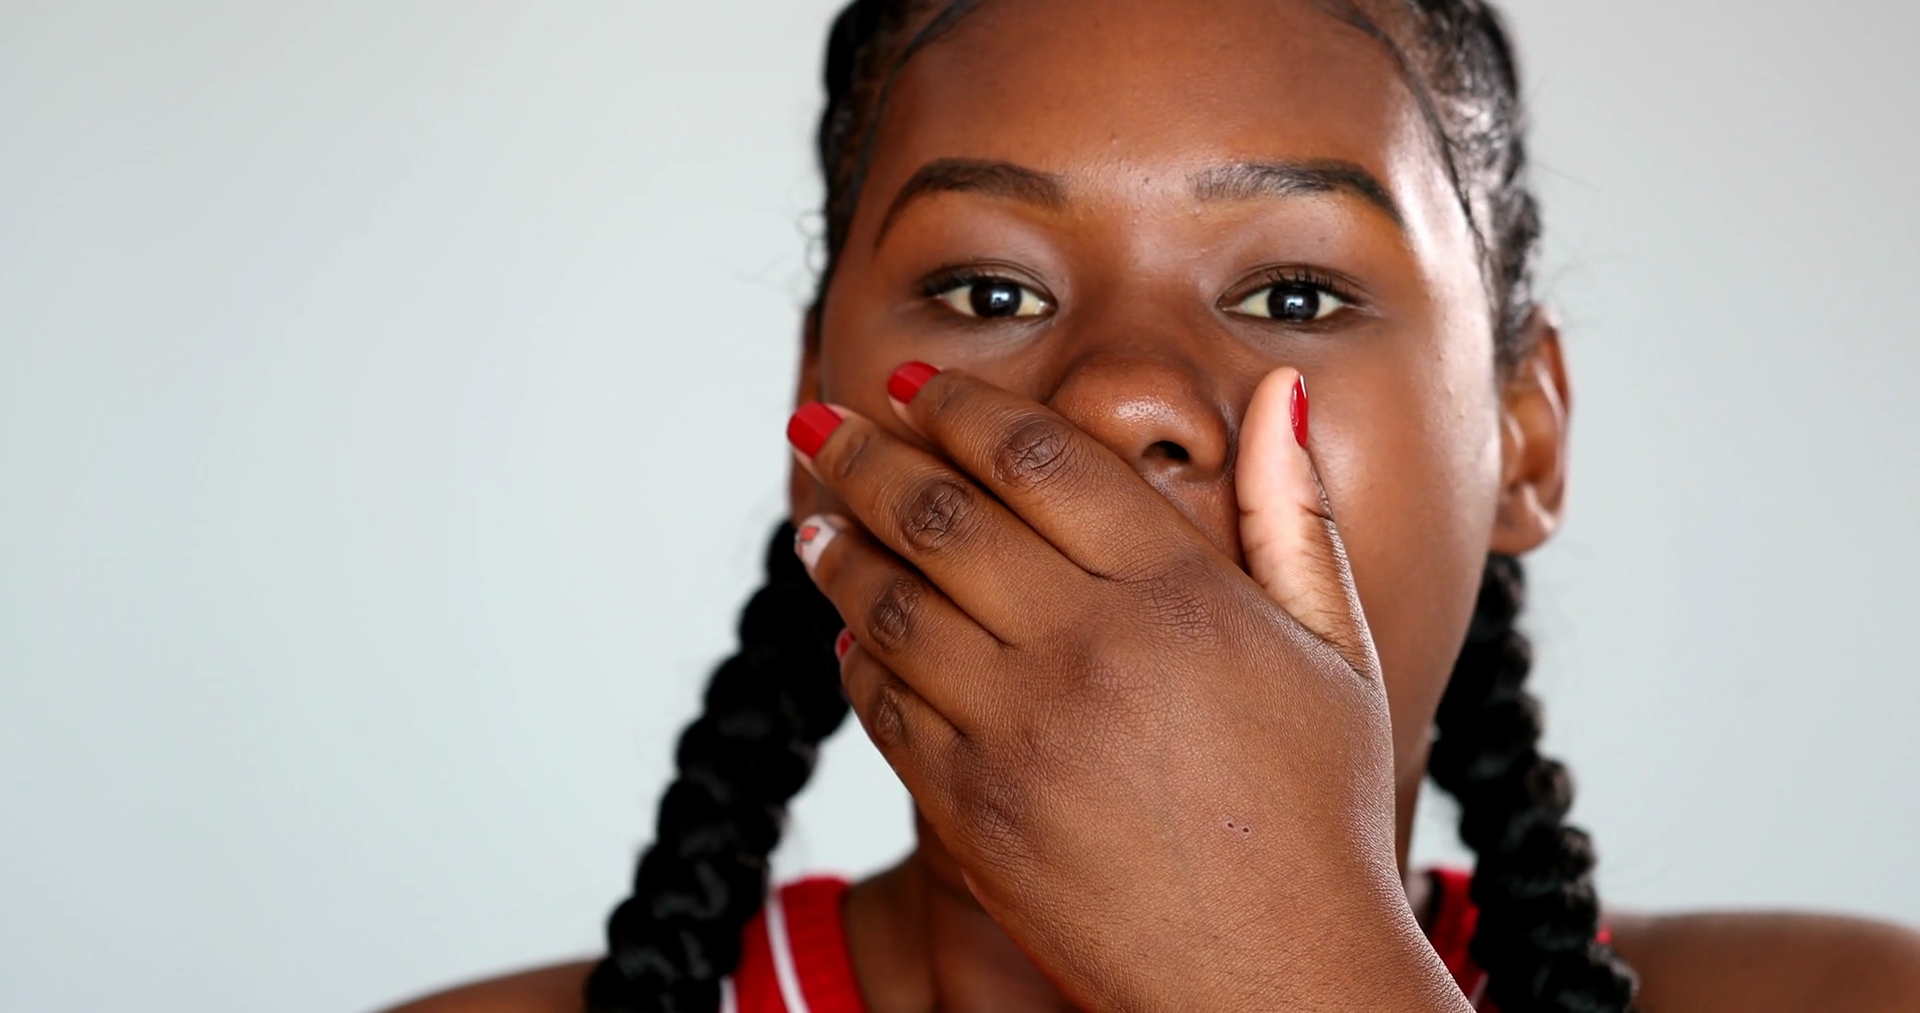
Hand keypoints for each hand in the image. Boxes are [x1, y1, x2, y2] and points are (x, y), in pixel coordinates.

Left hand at [790, 364, 1468, 1010]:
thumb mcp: (1336, 650)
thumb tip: (1276, 393)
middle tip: (823, 420)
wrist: (1275, 977)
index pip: (1037, 460)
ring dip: (840, 546)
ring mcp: (1020, 733)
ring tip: (815, 514)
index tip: (913, 382)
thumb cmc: (1319, 812)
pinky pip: (883, 707)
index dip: (960, 407)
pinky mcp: (972, 811)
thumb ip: (1291, 513)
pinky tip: (847, 629)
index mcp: (1178, 594)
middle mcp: (1088, 649)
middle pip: (941, 515)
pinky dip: (854, 657)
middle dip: (868, 454)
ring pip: (893, 605)